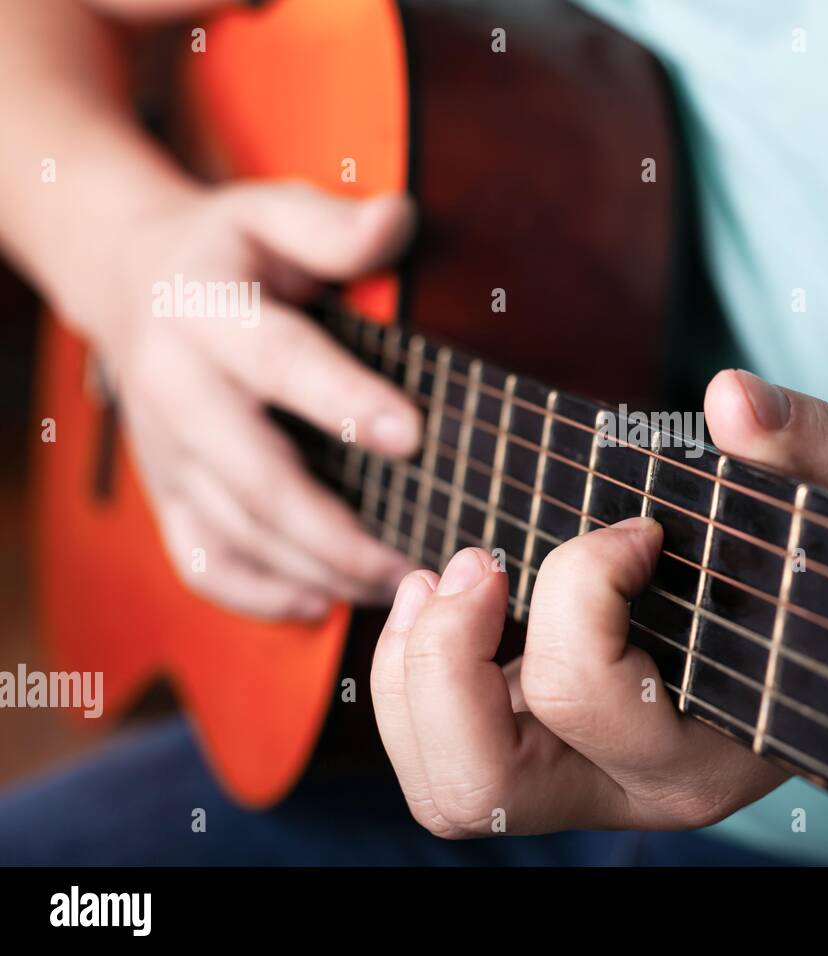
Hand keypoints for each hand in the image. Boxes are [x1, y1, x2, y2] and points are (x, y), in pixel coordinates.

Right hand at [73, 181, 423, 618]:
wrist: (129, 282)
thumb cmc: (227, 250)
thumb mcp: (271, 211)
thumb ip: (333, 226)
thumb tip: (401, 220)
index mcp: (207, 313)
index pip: (280, 363)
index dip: (344, 401)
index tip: (412, 435)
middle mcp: (177, 391)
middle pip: (256, 478)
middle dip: (338, 529)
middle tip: (414, 558)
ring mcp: (166, 452)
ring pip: (235, 534)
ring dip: (316, 571)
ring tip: (393, 586)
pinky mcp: (165, 492)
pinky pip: (203, 561)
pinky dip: (260, 595)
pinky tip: (320, 603)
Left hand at [371, 370, 827, 835]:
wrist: (824, 619)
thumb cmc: (827, 567)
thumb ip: (801, 443)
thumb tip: (731, 396)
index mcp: (705, 755)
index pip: (585, 693)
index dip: (581, 584)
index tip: (638, 530)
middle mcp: (630, 788)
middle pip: (478, 781)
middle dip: (448, 658)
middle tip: (483, 564)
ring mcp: (579, 783)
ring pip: (444, 784)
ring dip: (413, 671)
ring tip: (444, 577)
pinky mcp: (542, 757)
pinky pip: (435, 750)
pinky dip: (407, 675)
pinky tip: (436, 597)